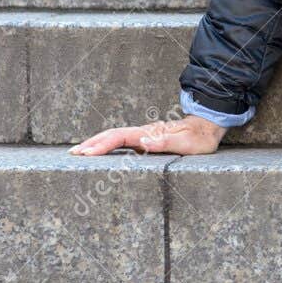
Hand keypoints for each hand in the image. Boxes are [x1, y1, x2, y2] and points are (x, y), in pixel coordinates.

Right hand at [69, 114, 226, 155]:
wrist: (207, 128)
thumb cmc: (198, 139)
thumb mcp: (185, 143)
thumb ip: (164, 142)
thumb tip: (142, 141)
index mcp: (149, 133)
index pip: (119, 137)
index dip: (101, 145)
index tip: (86, 154)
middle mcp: (143, 132)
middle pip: (112, 135)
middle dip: (91, 144)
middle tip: (74, 154)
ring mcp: (144, 135)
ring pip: (115, 137)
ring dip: (97, 144)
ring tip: (80, 153)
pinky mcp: (146, 140)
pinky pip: (122, 142)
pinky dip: (108, 145)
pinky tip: (102, 152)